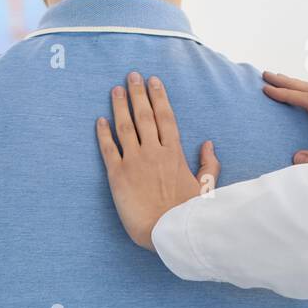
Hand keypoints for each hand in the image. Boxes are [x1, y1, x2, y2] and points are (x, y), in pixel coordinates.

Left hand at [95, 72, 219, 249]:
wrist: (167, 232)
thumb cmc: (189, 212)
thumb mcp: (206, 186)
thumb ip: (208, 164)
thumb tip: (208, 144)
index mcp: (174, 153)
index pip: (166, 117)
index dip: (159, 97)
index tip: (154, 81)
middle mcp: (153, 152)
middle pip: (144, 115)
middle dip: (138, 93)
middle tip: (132, 75)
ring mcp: (134, 162)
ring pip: (125, 127)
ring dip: (120, 106)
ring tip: (116, 90)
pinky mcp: (117, 176)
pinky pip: (108, 149)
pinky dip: (103, 134)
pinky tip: (99, 120)